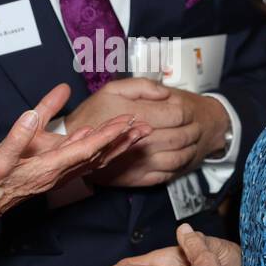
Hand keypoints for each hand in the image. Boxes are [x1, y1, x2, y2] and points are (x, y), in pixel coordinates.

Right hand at [0, 83, 146, 234]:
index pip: (86, 149)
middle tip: (144, 126)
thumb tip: (32, 113)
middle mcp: (59, 174)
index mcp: (49, 168)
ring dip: (116, 146)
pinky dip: (99, 150)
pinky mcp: (53, 175)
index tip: (126, 123)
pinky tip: (104, 141)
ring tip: (135, 133)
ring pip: (95, 161)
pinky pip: (84, 163)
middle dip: (122, 141)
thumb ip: (17, 135)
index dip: (108, 135)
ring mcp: (58, 176)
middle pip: (99, 156)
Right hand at [68, 83, 228, 187]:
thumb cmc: (92, 113)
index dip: (186, 113)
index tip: (186, 111)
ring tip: (191, 142)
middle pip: (179, 137)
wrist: (70, 142)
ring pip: (175, 158)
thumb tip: (165, 93)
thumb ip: (142, 86)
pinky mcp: (134, 178)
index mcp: (135, 116)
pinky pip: (164, 175)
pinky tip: (178, 158)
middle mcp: (139, 141)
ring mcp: (137, 163)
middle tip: (195, 126)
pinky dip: (176, 167)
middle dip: (192, 131)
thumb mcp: (113, 88)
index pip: (176, 115)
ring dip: (188, 150)